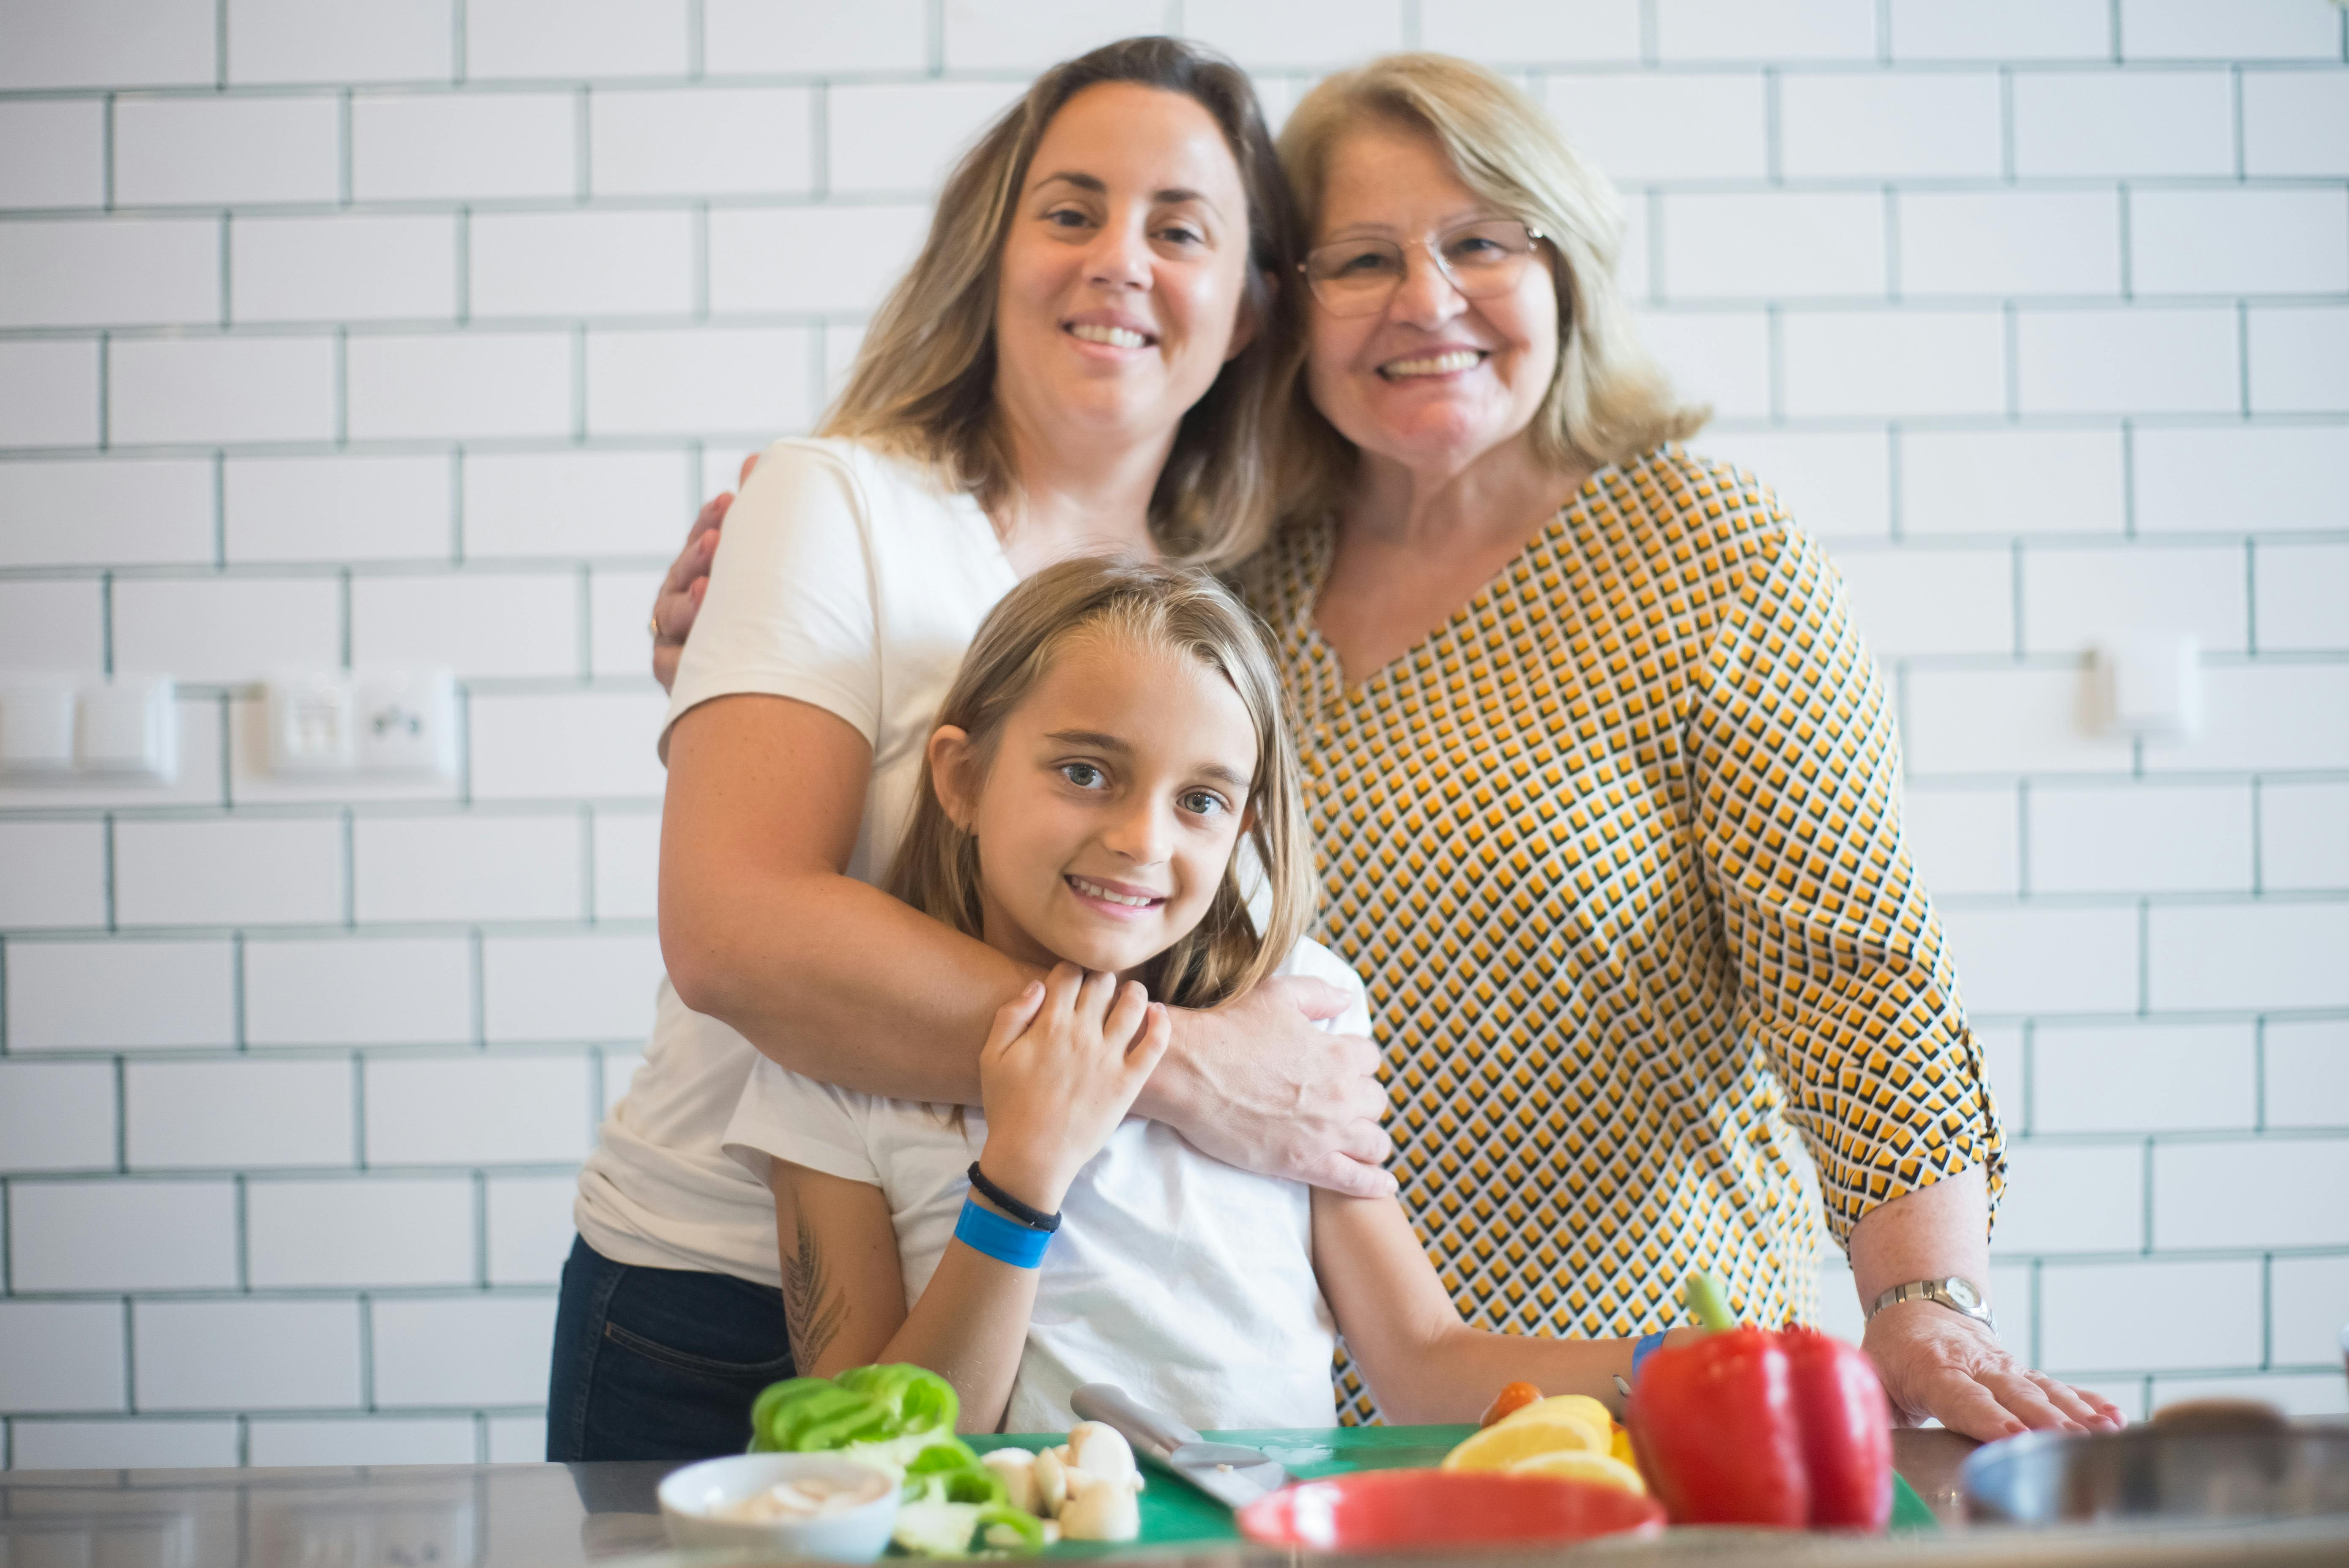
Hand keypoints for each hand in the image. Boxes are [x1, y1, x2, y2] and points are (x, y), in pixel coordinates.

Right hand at [649, 453, 756, 691]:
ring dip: (688, 601)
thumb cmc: (778, 628)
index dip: (711, 523)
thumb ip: (759, 519)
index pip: (702, 545)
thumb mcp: (769, 573)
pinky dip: (682, 652)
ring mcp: (679, 645)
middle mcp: (687, 611)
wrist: (783, 697)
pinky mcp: (679, 682)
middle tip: (717, 540)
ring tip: (707, 587)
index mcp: (706, 580)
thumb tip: (757, 458)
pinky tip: (701, 640)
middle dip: (698, 558)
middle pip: (682, 578)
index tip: (729, 503)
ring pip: (672, 618)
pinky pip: (672, 665)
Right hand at [976, 964, 1169, 1213]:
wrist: (1032, 1155)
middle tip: (1099, 987)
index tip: (1071, 978)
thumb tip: (1038, 985)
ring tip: (1131, 993)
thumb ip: (1011, 1014)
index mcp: (1049, 1024)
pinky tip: (1158, 1012)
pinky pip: (1155, 1044)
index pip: (1068, 974)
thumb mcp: (992, 1056)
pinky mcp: (1128, 1081)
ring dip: (1133, 991)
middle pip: (1101, 983)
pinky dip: (1161, 1022)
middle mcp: (1082, 1034)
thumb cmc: (1008, 1106)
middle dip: (1100, 977)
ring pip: (1132, 1004)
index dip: (1070, 970)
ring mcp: (1109, 1057)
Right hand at [1146, 976, 1394, 1198]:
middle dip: (1361, 1099)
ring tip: (1358, 1140)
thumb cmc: (1228, 1030)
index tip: (1339, 1066)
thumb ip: (1318, 995)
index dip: (1355, 1061)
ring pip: (1375, 1142)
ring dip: (1369, 1138)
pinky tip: (1384, 1183)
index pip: (1370, 1059)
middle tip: (1337, 1102)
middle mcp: (1341, 1095)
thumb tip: (1348, 1000)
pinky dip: (1374, 1182)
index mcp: (1338, 1055)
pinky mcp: (1305, 1163)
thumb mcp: (1277, 996)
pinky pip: (1356, 1179)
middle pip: (1376, 1101)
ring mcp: (1326, 1133)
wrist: (1188, 1071)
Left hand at [1863, 1300, 2125, 1439]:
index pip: (1961, 1395)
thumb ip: (1865, 1407)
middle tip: (2072, 1442)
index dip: (1987, 1417)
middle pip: (2014, 1394)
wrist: (1920, 1307)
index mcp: (1931, 1367)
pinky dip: (2088, 1402)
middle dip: (2044, 1420)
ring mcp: (2005, 1367)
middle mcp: (1974, 1364)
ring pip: (2043, 1390)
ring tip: (2106, 1434)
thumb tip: (1855, 1446)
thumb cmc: (1890, 1353)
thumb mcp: (1868, 1374)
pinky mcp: (2025, 1374)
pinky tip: (2115, 1420)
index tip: (2013, 1436)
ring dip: (2076, 1413)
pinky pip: (2060, 1388)